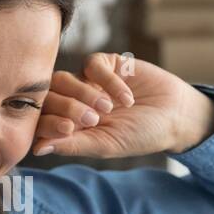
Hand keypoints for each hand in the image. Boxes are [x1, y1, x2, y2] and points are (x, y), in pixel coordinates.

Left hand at [31, 52, 213, 158]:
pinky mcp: (106, 64)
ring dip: (83, 94)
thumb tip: (37, 149)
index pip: (41, 119)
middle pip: (49, 96)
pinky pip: (92, 65)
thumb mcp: (106, 145)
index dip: (47, 122)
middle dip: (68, 108)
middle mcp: (73, 102)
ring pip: (64, 78)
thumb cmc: (141, 136)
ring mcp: (88, 82)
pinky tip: (126, 98)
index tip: (68, 129)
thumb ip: (72, 145)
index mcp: (69, 125)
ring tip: (108, 110)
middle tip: (92, 120)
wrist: (176, 116)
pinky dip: (107, 81)